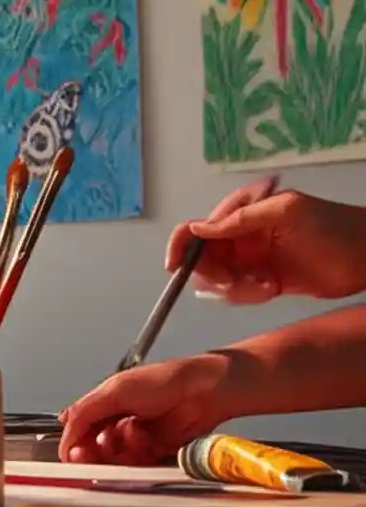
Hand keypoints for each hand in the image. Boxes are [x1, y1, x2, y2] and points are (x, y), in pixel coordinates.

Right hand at [57, 353, 235, 465]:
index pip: (77, 430)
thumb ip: (85, 410)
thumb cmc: (162, 381)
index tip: (74, 454)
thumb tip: (64, 429)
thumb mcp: (115, 391)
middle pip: (93, 449)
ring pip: (114, 459)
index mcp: (101, 405)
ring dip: (122, 449)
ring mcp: (133, 439)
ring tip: (134, 432)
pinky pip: (136, 464)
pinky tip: (148, 439)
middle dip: (95, 452)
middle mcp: (114, 423)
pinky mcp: (152, 452)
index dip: (73, 444)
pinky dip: (140, 454)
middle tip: (98, 450)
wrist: (201, 393)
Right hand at [166, 181, 365, 303]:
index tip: (175, 268)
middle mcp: (240, 235)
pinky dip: (248, 295)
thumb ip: (239, 219)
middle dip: (215, 274)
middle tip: (238, 281)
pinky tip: (273, 289)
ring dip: (237, 287)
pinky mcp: (263, 280)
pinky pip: (238, 292)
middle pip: (203, 259)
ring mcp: (251, 259)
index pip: (197, 228)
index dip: (181, 246)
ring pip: (219, 280)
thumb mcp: (284, 212)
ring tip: (267, 286)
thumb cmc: (331, 227)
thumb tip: (197, 228)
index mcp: (241, 212)